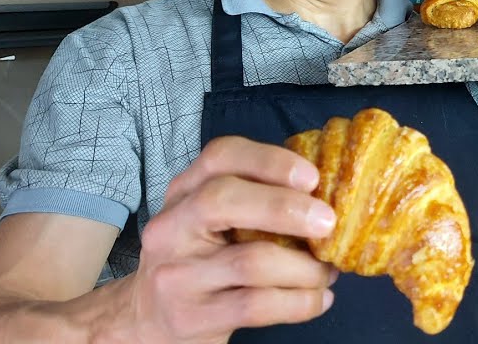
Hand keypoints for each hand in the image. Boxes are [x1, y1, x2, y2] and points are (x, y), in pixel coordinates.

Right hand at [114, 137, 338, 342]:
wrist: (148, 320)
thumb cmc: (200, 260)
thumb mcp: (213, 221)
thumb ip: (256, 201)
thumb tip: (328, 196)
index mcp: (184, 191)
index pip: (220, 156)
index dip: (270, 161)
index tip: (312, 177)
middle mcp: (171, 227)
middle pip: (223, 200)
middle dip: (286, 208)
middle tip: (328, 223)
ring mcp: (176, 274)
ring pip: (251, 261)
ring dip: (305, 268)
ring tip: (328, 272)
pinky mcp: (189, 317)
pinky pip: (256, 305)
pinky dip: (300, 302)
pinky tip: (318, 300)